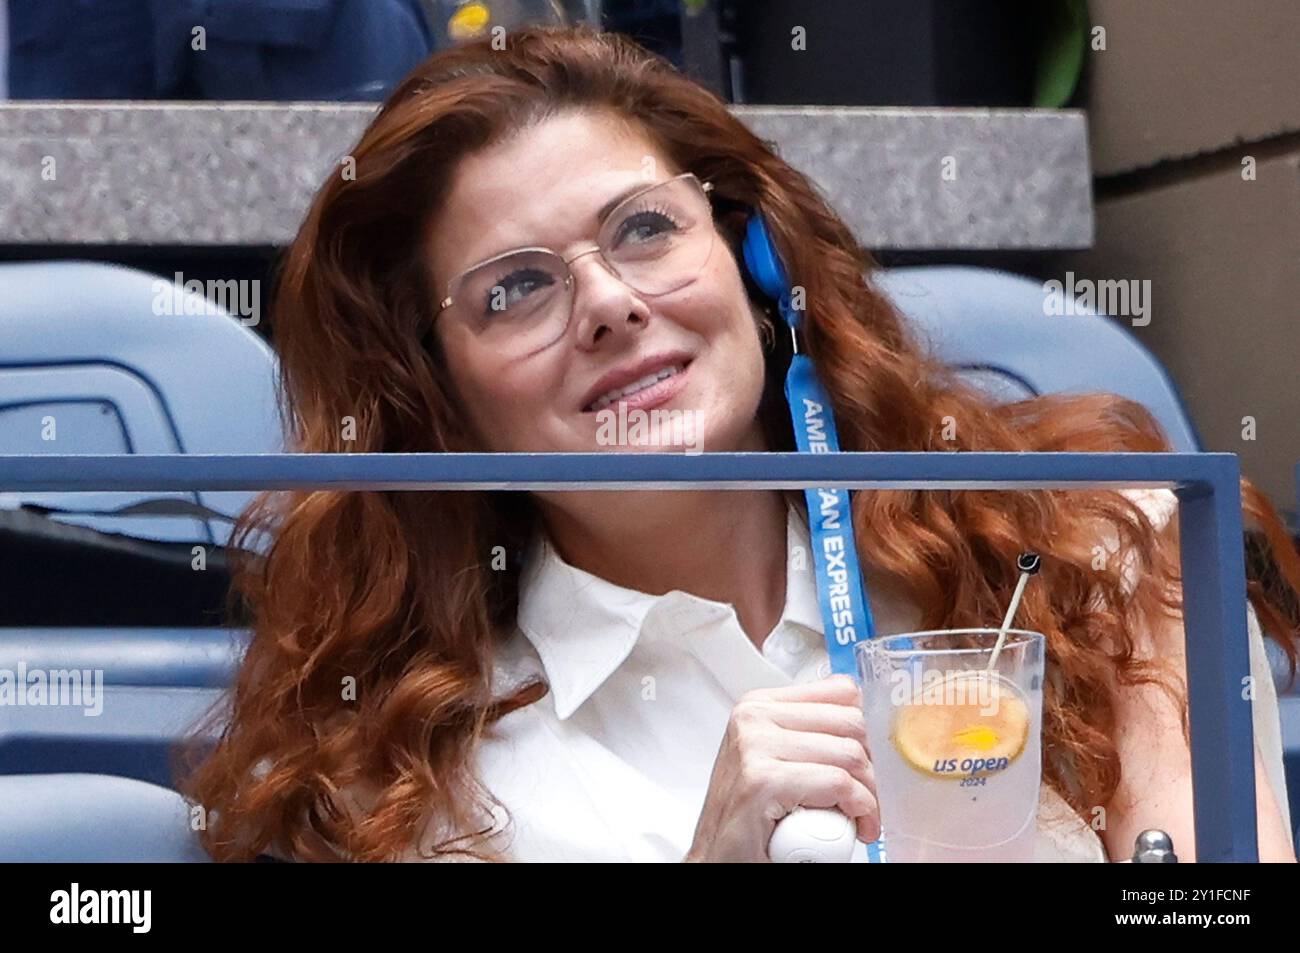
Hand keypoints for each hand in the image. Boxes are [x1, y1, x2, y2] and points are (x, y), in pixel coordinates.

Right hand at [684, 674, 879, 861]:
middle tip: (864, 799)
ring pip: (849, 755)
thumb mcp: (777, 757)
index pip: (841, 692)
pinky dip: (860, 809)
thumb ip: (807, 731)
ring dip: (869, 796)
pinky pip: (838, 784)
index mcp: (758, 705)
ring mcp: (755, 746)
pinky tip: (855, 826)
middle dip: (869, 768)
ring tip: (858, 818)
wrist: (718, 858)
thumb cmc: (749, 816)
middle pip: (850, 724)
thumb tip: (856, 710)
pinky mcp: (764, 780)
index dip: (863, 733)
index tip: (863, 764)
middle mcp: (753, 718)